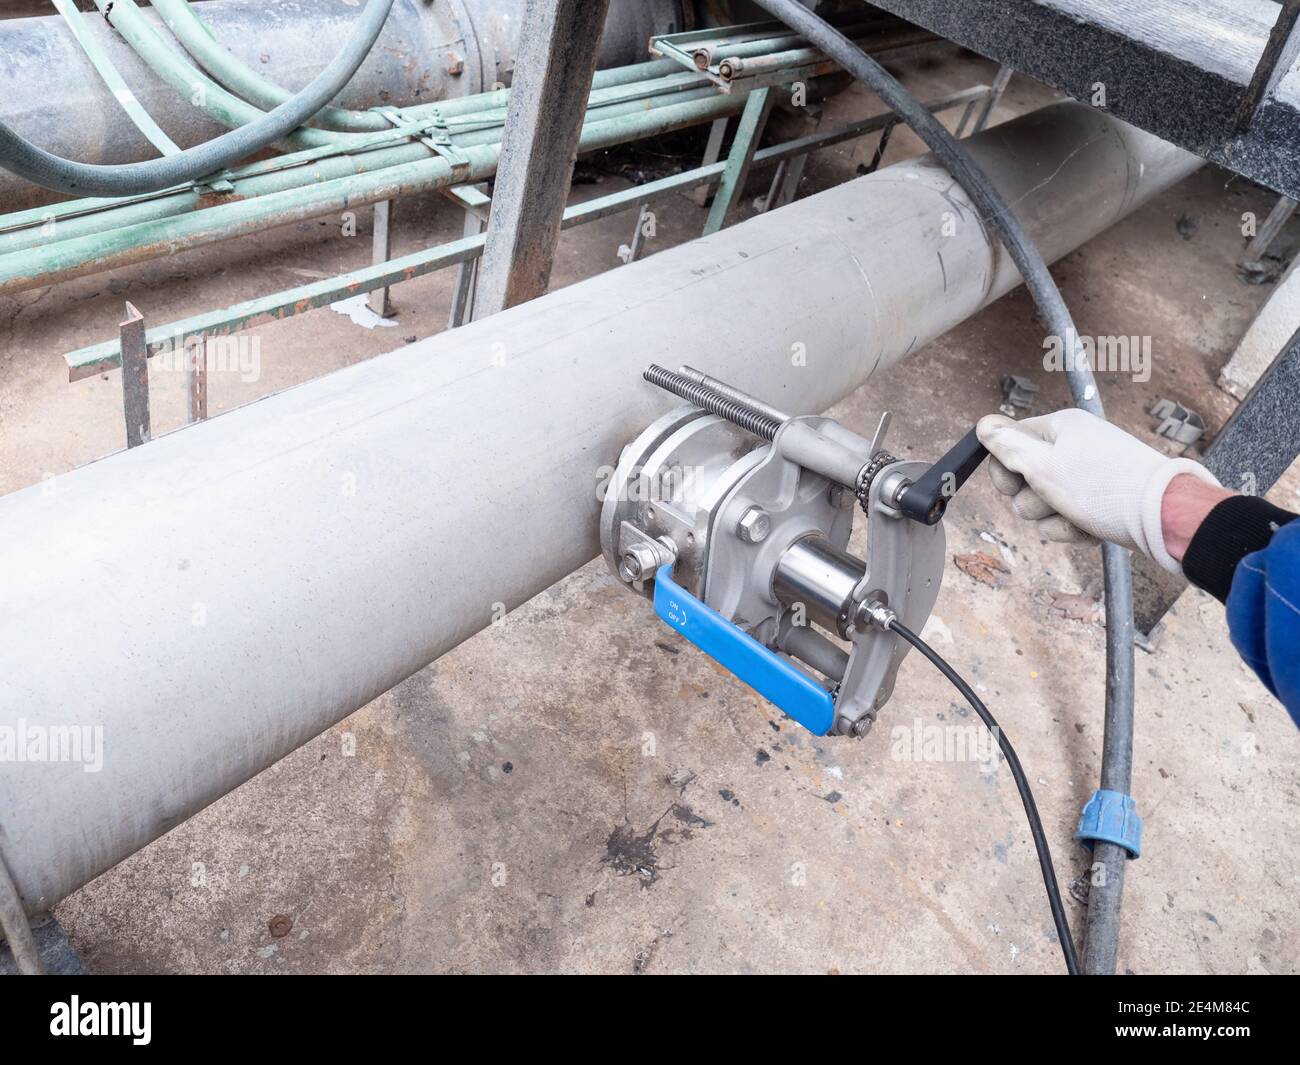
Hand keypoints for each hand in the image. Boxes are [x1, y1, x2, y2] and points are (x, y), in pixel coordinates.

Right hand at [976, 409, 1221, 571]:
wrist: (1162, 516)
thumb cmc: (1104, 488)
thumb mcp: (1044, 466)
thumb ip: (1008, 447)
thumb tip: (983, 425)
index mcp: (1059, 428)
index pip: (1009, 443)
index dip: (1003, 470)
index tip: (1011, 487)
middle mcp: (1073, 446)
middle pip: (1025, 478)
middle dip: (1033, 500)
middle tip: (1052, 501)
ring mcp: (1088, 475)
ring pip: (1045, 504)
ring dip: (1054, 518)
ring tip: (1078, 518)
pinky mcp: (1099, 501)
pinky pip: (1068, 518)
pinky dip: (1074, 528)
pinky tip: (1090, 529)